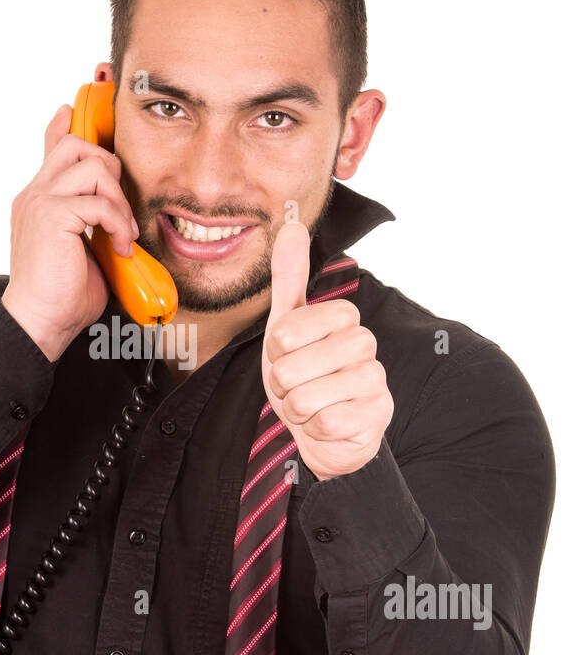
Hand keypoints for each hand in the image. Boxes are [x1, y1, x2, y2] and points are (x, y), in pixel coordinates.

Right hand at [1, 104, 138, 361]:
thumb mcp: (84, 248)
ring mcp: (39, 203)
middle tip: (119, 211)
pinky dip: (117, 223)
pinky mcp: (51, 217)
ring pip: (91, 165)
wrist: (40, 323)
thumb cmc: (63, 294)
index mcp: (38, 199)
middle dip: (110, 169)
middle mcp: (34, 194)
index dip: (73, 120)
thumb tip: (119, 210)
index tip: (87, 106)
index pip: (54, 142)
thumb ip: (94, 221)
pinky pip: (98, 201)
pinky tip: (118, 248)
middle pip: (76, 143)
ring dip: (117, 200)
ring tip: (121, 233)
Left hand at [261, 220, 393, 480]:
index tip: (288, 355)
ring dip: (297, 409)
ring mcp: (376, 380)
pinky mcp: (379, 414)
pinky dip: (316, 429)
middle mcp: (365, 343)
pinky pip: (327, 423)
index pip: (284, 332)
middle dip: (283, 385)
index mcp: (343, 317)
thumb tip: (293, 225)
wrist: (326, 430)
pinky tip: (327, 424)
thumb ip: (290, 277)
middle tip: (300, 384)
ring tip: (311, 404)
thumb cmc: (307, 375)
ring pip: (307, 398)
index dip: (276, 352)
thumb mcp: (288, 324)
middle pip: (291, 368)